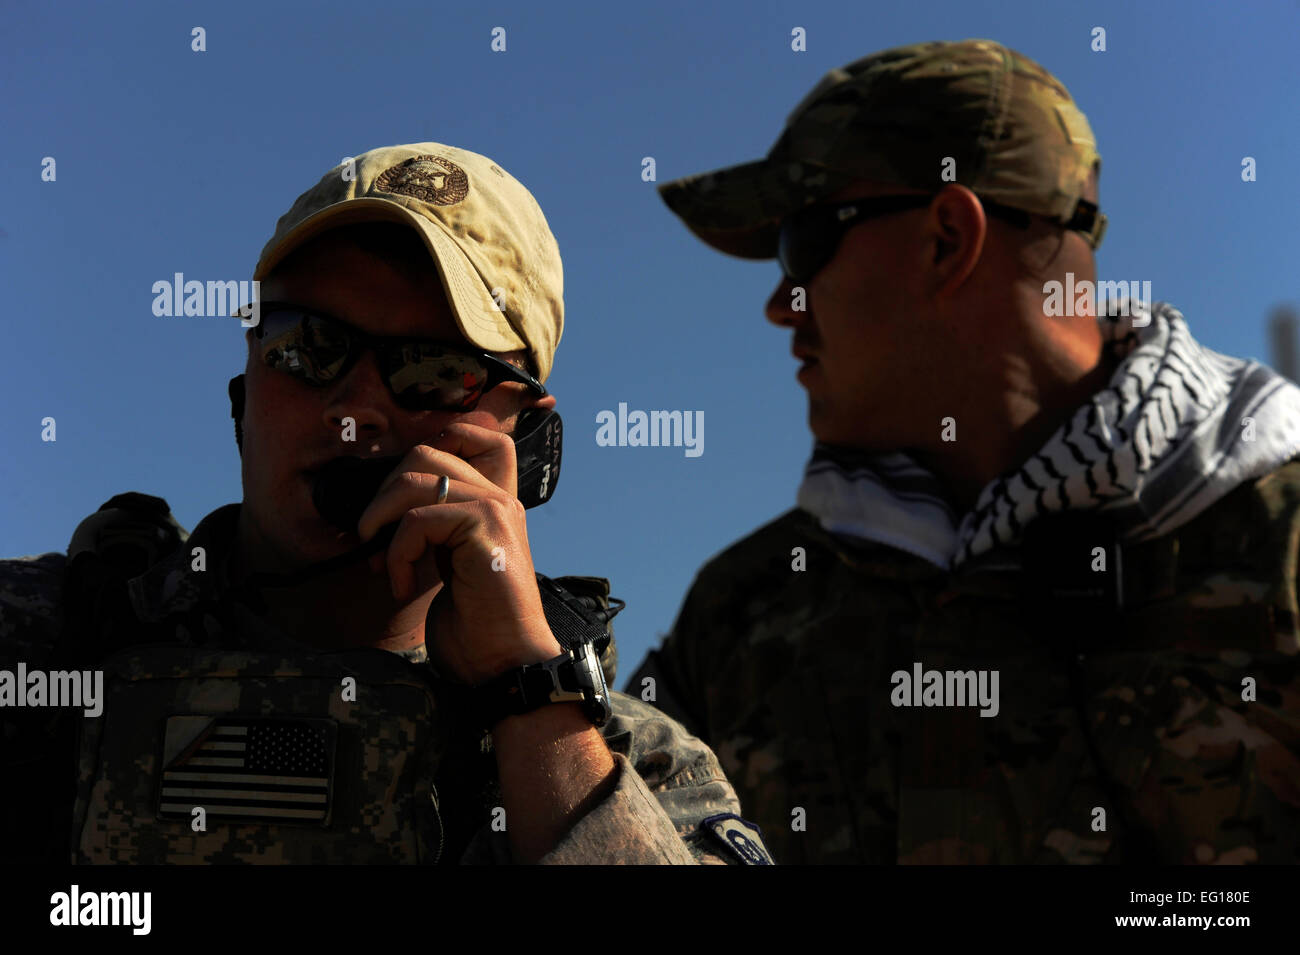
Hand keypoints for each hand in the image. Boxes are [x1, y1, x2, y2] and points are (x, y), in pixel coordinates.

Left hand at [354, 422, 559, 684]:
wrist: (503, 663)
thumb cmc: (475, 625)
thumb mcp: (448, 564)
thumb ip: (434, 529)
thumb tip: (381, 512)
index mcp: (494, 502)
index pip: (468, 436)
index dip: (425, 449)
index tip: (395, 504)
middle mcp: (500, 497)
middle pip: (427, 451)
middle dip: (384, 492)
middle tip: (371, 538)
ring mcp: (496, 509)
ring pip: (416, 480)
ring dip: (380, 520)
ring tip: (378, 562)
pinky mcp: (486, 528)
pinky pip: (417, 521)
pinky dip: (396, 555)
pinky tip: (400, 587)